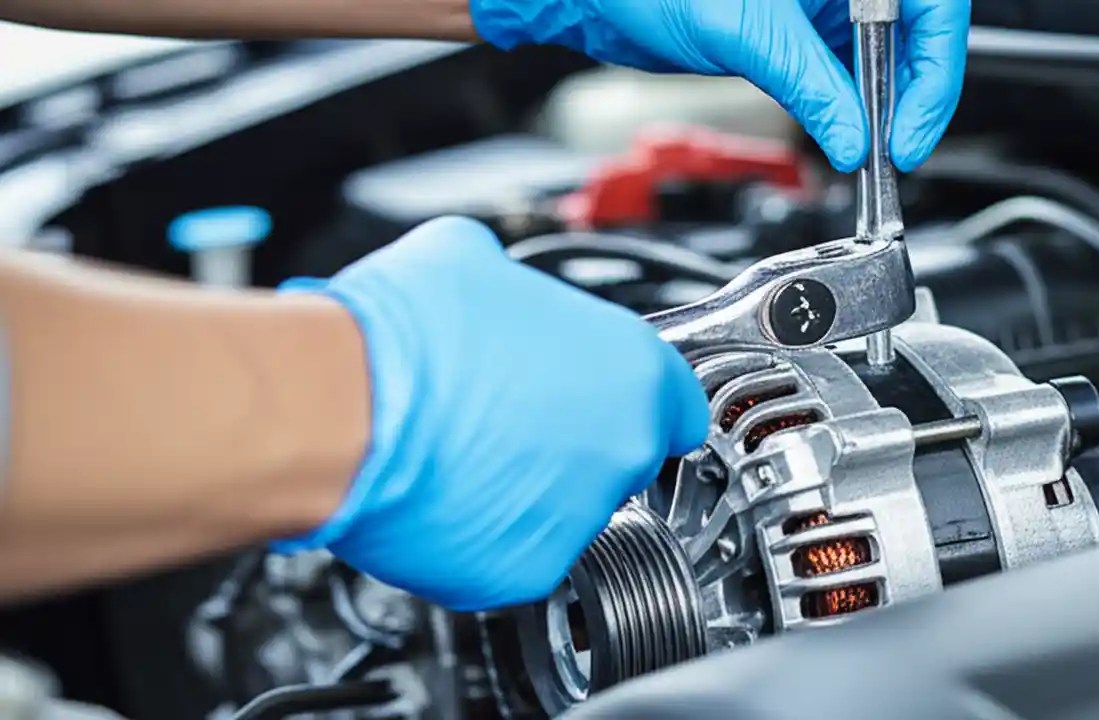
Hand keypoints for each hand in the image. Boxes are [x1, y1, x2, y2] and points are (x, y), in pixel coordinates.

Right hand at [271, 217, 708, 610]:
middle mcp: (621, 450)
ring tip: (463, 447)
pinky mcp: (523, 573)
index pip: (676, 401)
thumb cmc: (408, 334)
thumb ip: (515, 285)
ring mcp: (577, 518)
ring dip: (529, 485)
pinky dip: (487, 531)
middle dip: (572, 436)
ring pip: (565, 506)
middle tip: (508, 411)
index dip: (633, 395)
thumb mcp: (471, 257)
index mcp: (633, 369)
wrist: (344, 409)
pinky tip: (445, 489)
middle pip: (618, 453)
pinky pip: (515, 549)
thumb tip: (494, 283)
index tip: (604, 395)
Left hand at [470, 0, 969, 172]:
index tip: (908, 132)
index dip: (933, 73)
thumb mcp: (751, 35)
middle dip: (910, 91)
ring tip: (869, 148)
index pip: (933, 6)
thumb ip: (814, 89)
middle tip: (893, 149)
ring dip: (881, 101)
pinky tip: (844, 129)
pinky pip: (848, 63)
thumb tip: (856, 141)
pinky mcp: (802, 24)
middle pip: (916, 28)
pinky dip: (850, 99)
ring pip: (885, 50)